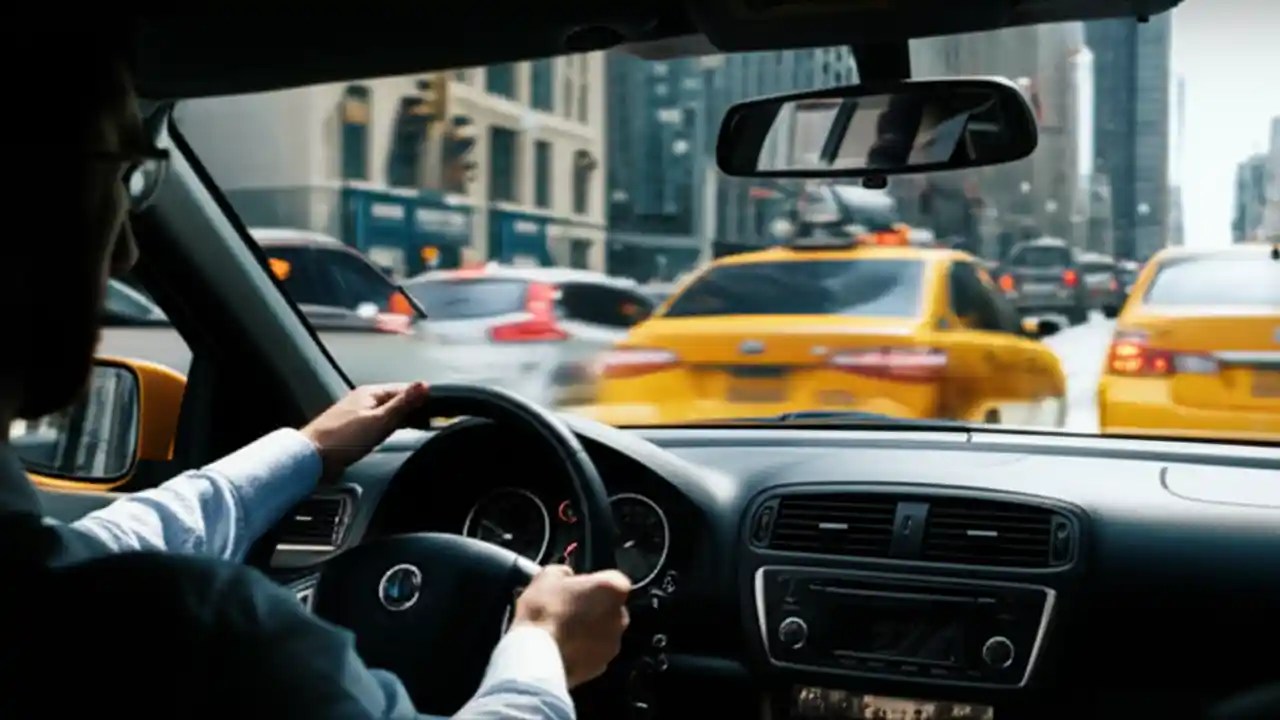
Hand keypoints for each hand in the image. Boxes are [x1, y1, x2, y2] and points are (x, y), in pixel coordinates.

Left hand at [299, 382, 428, 478]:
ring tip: (414, 428)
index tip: (436, 408)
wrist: (310, 459)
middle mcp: (362, 400)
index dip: (420, 398)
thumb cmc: (342, 439)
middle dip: (411, 408)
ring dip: (399, 419)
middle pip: (394, 400)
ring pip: (385, 413)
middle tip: (428, 420)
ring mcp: (355, 415)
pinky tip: (390, 437)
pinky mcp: (350, 430)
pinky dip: (387, 428)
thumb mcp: (379, 420)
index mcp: (370, 392)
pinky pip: (376, 424)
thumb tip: (425, 385)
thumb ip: (403, 404)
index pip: (403, 389)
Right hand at [512, 565, 631, 687]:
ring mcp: (613, 643)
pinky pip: (594, 652)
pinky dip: (583, 650)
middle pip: (610, 607)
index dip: (593, 583)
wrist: (536, 656)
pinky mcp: (602, 666)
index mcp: (613, 588)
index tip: (576, 587)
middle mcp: (621, 616)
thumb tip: (567, 576)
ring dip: (588, 630)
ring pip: (603, 631)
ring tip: (562, 631)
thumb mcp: (547, 576)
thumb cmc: (544, 610)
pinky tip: (563, 648)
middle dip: (593, 607)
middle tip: (567, 608)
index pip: (612, 580)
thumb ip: (564, 572)